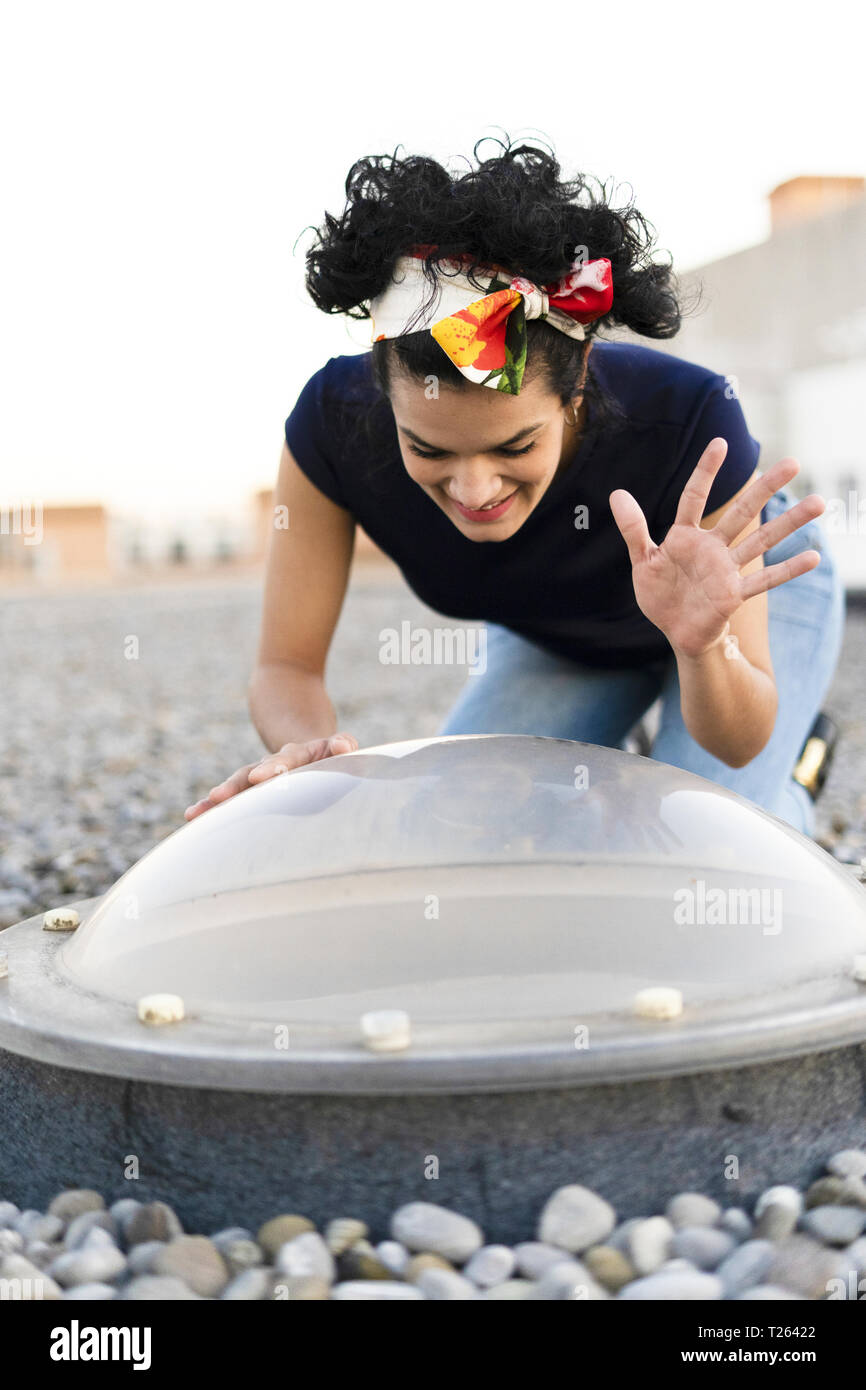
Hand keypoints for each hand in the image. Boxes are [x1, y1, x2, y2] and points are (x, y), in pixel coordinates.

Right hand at [184, 731, 358, 819]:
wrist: (311, 748)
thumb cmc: (331, 756)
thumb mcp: (339, 746)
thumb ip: (342, 744)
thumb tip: (345, 745)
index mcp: (297, 756)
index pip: (284, 761)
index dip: (272, 768)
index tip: (258, 777)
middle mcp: (273, 764)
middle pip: (251, 773)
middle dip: (235, 786)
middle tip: (219, 796)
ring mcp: (259, 777)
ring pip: (236, 785)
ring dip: (218, 799)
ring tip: (196, 812)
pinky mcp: (252, 791)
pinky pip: (231, 799)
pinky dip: (213, 807)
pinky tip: (193, 816)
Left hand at [609, 438, 824, 658]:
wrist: (676, 631)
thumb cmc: (661, 594)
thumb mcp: (643, 560)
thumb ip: (634, 528)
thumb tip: (616, 493)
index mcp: (686, 536)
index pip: (695, 497)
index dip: (706, 471)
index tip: (720, 442)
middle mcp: (712, 548)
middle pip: (742, 512)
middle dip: (766, 488)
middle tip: (793, 462)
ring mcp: (726, 570)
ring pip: (761, 541)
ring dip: (789, 524)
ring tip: (819, 502)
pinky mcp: (734, 594)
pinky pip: (764, 579)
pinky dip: (788, 569)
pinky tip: (813, 557)